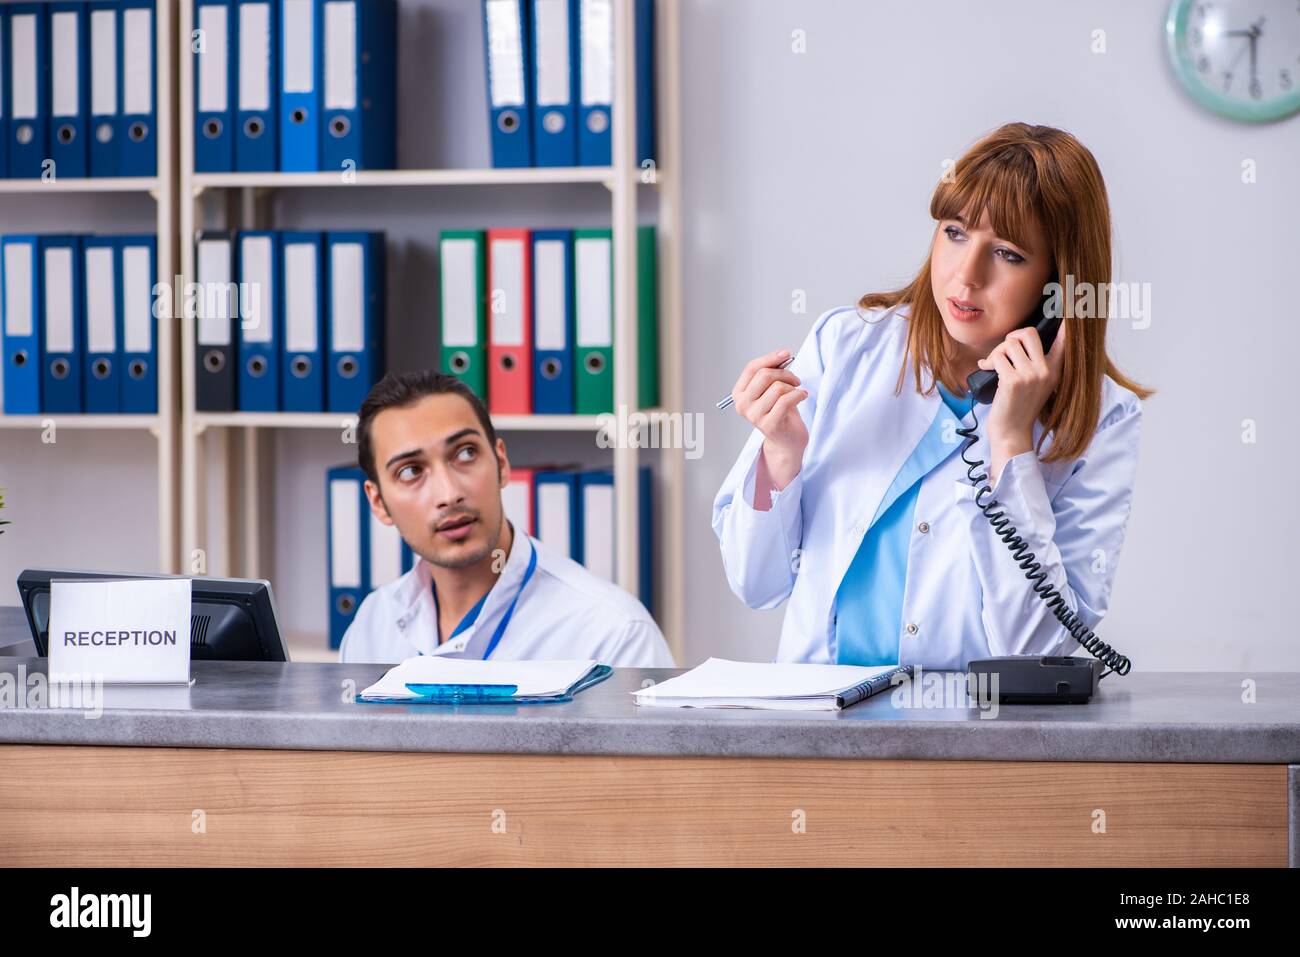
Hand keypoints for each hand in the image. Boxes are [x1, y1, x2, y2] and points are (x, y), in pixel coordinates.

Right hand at [730, 348, 807, 491]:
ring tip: (796, 392)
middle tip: (795, 379)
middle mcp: (743, 405)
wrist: (787, 441)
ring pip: (777, 388)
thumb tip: (782, 354)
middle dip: (785, 373)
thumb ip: (772, 372)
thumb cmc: (780, 412)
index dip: (770, 358)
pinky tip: (802, 396)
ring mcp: (754, 416)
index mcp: (739, 394)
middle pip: (764, 376)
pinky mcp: (769, 424)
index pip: (751, 368)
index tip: (786, 353)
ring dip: (792, 387)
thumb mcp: (772, 389)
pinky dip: (799, 395)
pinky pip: (786, 400)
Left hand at [976, 320, 1066, 476]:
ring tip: (995, 366)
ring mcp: (1031, 375)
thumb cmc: (1018, 406)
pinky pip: (997, 357)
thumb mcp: (1035, 384)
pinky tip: (987, 370)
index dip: (1067, 322)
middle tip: (1005, 352)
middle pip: (1028, 333)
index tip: (1078, 302)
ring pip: (1009, 344)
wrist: (1011, 432)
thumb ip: (1033, 362)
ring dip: (996, 353)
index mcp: (1055, 370)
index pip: (1065, 340)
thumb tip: (1018, 339)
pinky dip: (989, 362)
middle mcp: (1046, 371)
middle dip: (1011, 338)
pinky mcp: (1013, 381)